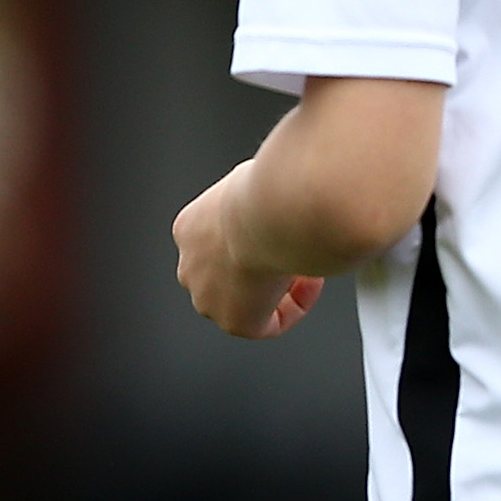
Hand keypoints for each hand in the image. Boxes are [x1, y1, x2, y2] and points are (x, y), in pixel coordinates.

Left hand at [174, 163, 327, 337]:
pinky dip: (293, 307)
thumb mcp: (256, 176)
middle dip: (263, 265)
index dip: (257, 238)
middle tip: (292, 252)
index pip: (218, 242)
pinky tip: (310, 284)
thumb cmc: (267, 189)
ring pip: (246, 301)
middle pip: (229, 274)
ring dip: (277, 287)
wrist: (271, 211)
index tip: (281, 230)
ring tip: (306, 266)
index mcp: (190, 228)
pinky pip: (267, 324)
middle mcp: (192, 265)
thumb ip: (260, 189)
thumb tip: (283, 178)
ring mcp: (208, 296)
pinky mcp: (235, 321)